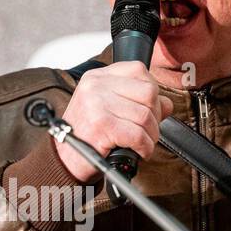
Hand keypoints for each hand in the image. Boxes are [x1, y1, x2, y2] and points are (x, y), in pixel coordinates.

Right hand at [56, 61, 173, 181]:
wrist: (64, 160)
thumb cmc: (85, 134)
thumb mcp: (107, 108)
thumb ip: (136, 101)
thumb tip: (166, 104)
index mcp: (97, 77)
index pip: (138, 70)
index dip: (151, 92)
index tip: (147, 108)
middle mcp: (96, 86)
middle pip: (148, 93)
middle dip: (155, 116)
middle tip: (146, 130)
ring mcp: (97, 105)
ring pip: (145, 116)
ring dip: (150, 135)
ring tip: (141, 143)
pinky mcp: (102, 126)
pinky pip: (138, 135)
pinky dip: (145, 147)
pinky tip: (139, 151)